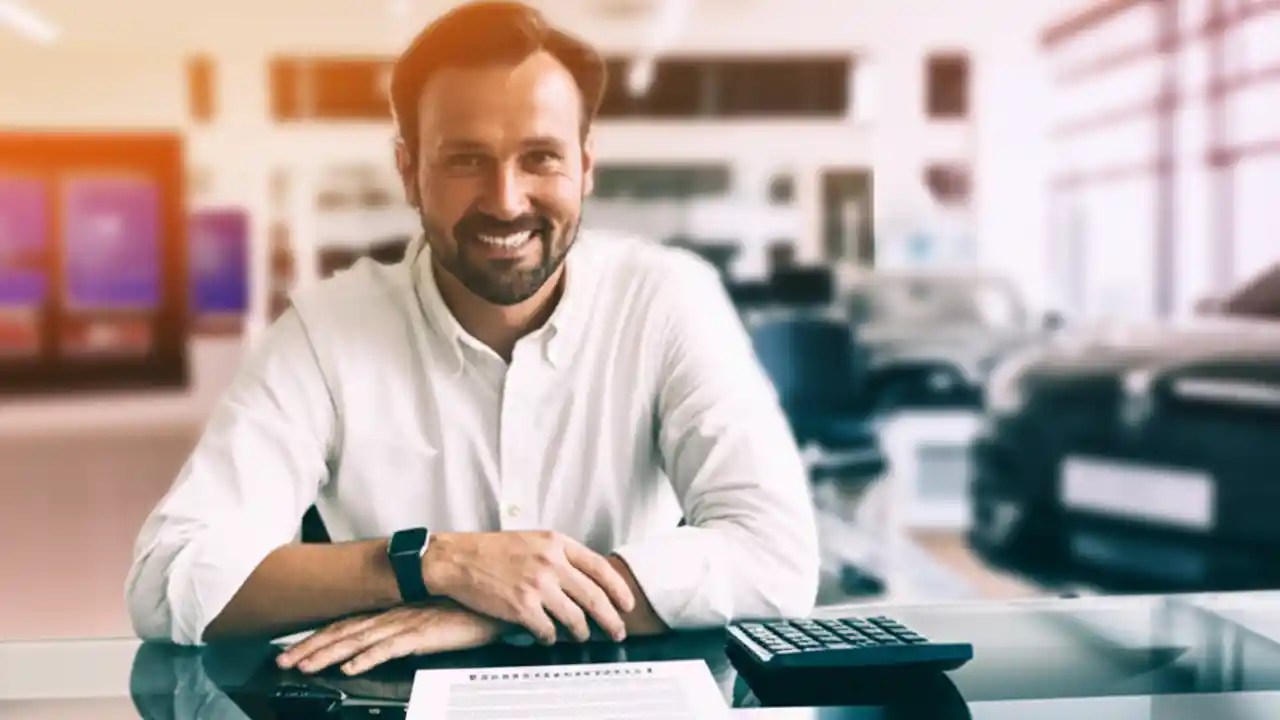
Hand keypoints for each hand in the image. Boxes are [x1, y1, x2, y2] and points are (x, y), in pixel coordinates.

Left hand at [275, 602, 502, 675]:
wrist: (493, 601)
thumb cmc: (464, 608)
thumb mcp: (426, 618)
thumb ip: (403, 630)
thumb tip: (384, 645)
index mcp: (391, 610)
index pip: (345, 624)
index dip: (317, 637)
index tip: (293, 650)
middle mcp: (392, 614)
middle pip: (343, 631)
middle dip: (310, 647)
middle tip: (283, 662)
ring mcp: (406, 622)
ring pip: (358, 640)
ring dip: (328, 653)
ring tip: (305, 667)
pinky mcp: (423, 633)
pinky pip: (390, 647)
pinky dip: (368, 657)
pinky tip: (351, 667)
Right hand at [425, 531, 635, 644]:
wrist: (457, 559)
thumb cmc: (492, 550)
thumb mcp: (533, 540)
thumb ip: (559, 555)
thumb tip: (585, 578)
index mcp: (556, 543)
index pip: (600, 567)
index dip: (618, 589)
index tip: (627, 604)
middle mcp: (551, 563)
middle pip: (594, 597)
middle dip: (611, 619)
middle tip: (617, 631)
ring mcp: (537, 585)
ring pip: (575, 617)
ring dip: (581, 632)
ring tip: (580, 636)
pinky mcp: (521, 606)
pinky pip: (548, 630)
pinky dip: (551, 637)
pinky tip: (548, 636)